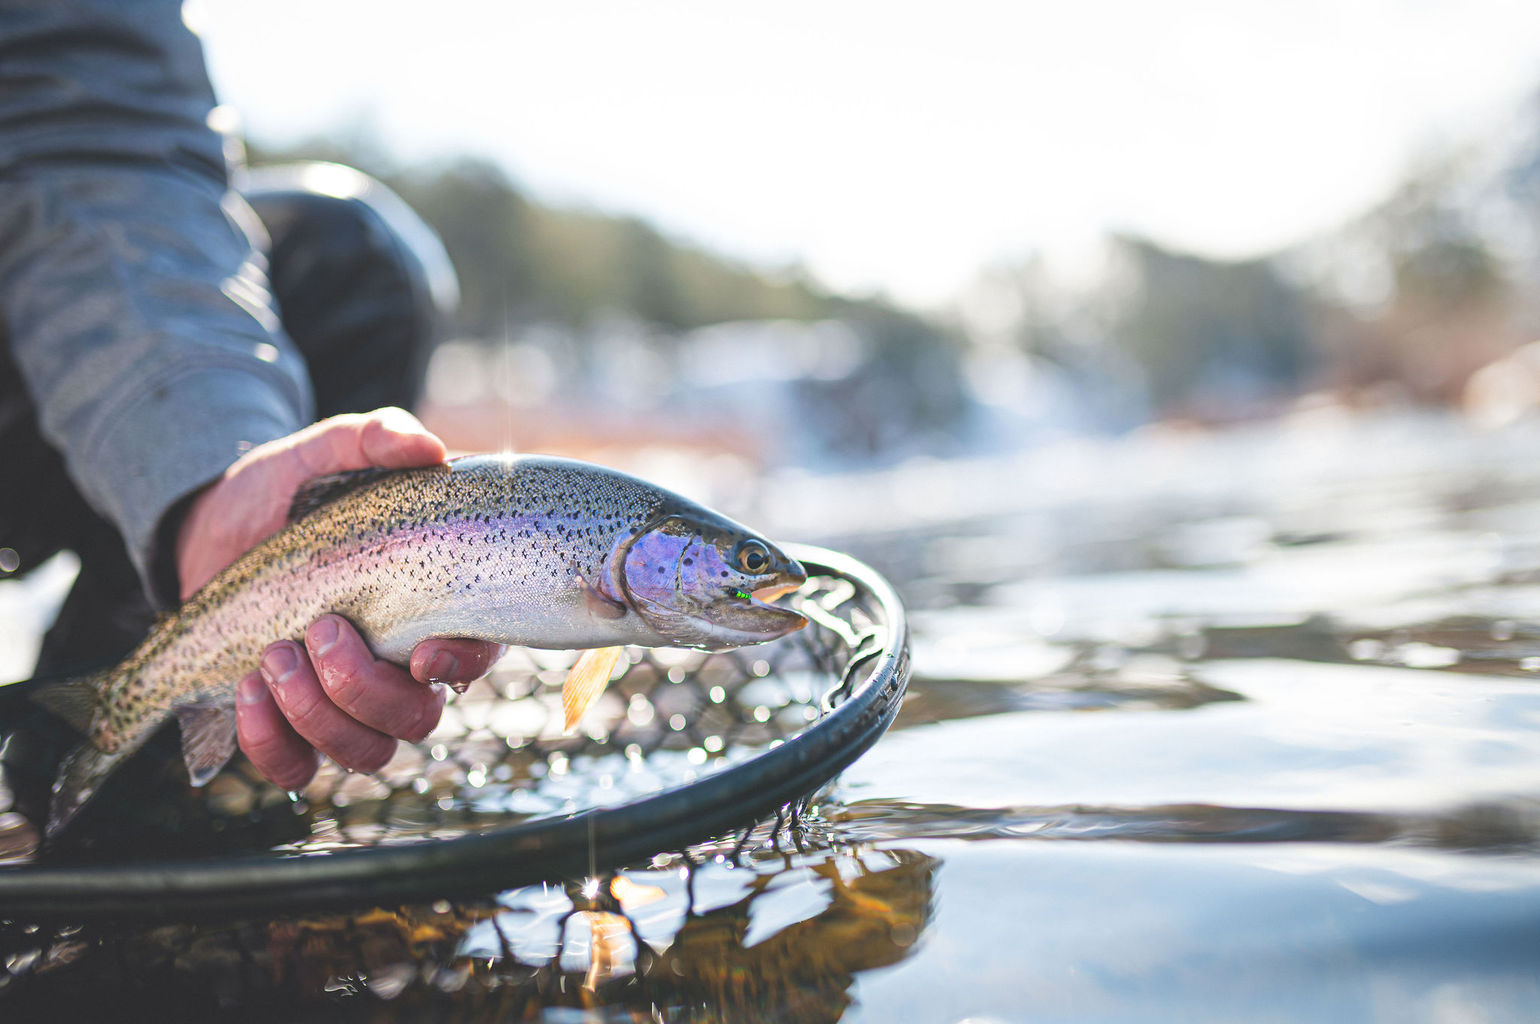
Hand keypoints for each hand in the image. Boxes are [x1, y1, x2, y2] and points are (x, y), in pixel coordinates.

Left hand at [176, 407, 504, 789]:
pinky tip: (247, 690)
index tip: (421, 652)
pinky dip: (271, 742)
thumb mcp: (330, 452)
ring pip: (366, 752)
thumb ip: (378, 439)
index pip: (478, 655)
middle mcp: (403, 666)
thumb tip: (428, 449)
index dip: (460, 665)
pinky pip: (297, 768)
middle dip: (362, 687)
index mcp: (437, 606)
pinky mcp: (291, 722)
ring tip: (271, 654)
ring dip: (316, 713)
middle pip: (417, 720)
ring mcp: (349, 701)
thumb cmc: (295, 488)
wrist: (218, 522)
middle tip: (317, 628)